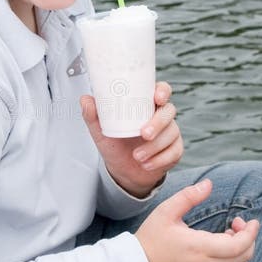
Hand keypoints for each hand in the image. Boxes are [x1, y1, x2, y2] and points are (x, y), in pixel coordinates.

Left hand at [81, 81, 182, 196]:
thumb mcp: (101, 131)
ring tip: (137, 156)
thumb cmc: (115, 144)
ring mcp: (170, 132)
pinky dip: (160, 160)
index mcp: (146, 105)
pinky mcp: (175, 150)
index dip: (162, 91)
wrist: (122, 171)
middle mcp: (160, 116)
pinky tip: (147, 164)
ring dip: (154, 146)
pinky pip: (174, 152)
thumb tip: (85, 99)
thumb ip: (93, 115)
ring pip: (172, 133)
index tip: (157, 98)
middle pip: (169, 111)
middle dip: (158, 123)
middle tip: (143, 134)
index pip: (161, 90)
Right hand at [136, 178, 258, 261]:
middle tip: (236, 225)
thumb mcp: (166, 211)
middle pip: (243, 257)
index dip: (251, 232)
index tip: (251, 221)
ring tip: (229, 238)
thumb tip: (209, 184)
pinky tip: (223, 256)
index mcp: (199, 247)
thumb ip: (189, 196)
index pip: (239, 245)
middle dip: (248, 239)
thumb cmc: (151, 238)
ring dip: (241, 253)